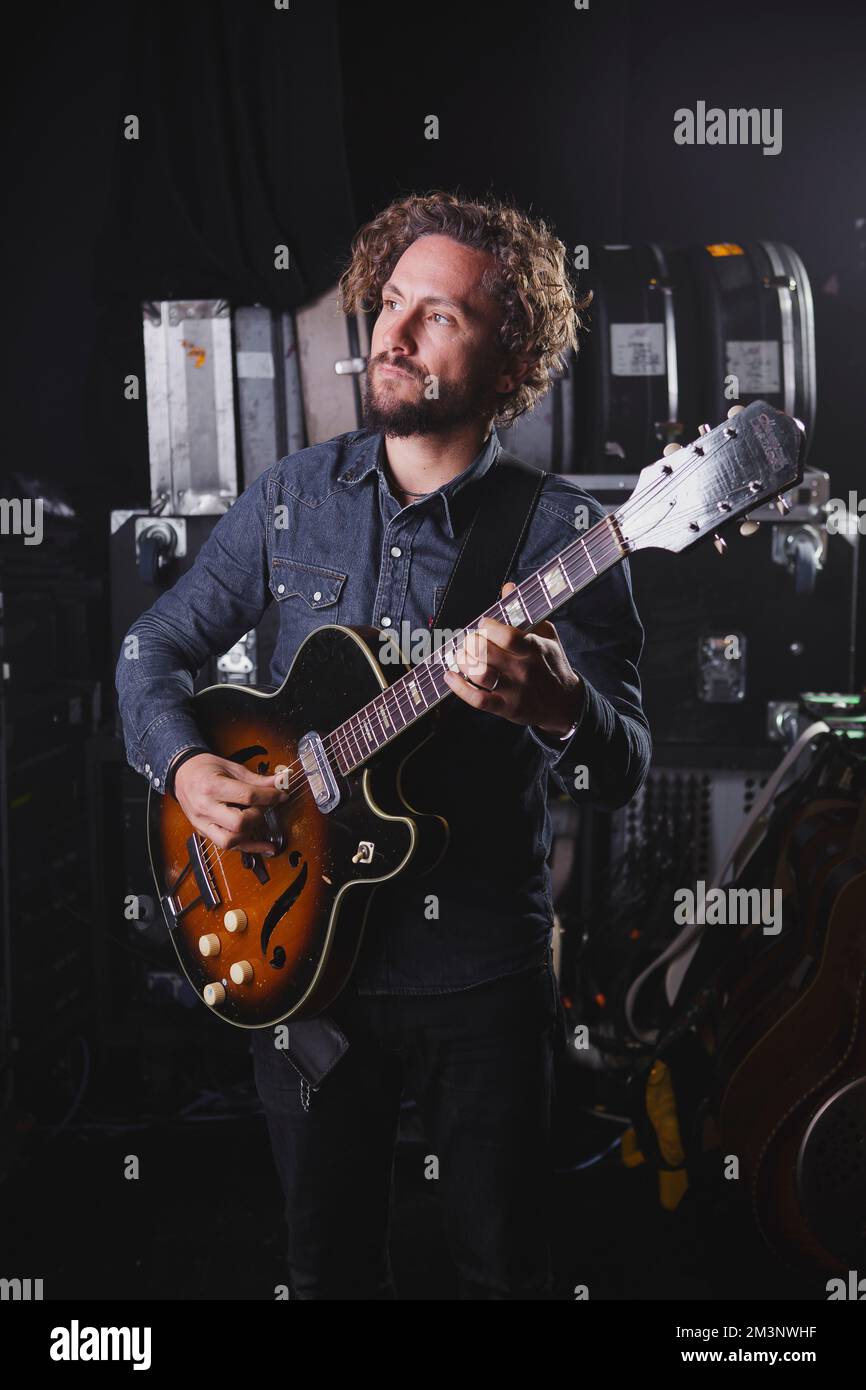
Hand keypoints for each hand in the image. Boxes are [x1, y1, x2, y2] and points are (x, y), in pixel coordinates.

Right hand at [173, 752, 289, 854]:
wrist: (182, 774)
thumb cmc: (205, 768)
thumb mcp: (231, 767)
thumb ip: (256, 779)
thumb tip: (279, 782)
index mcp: (212, 787)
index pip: (247, 796)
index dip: (270, 796)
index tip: (281, 795)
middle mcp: (205, 808)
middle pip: (239, 823)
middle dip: (258, 816)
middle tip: (263, 806)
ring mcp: (202, 823)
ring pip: (230, 841)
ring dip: (250, 832)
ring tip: (256, 820)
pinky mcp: (204, 833)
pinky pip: (228, 847)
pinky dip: (249, 848)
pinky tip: (266, 847)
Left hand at [442, 581, 584, 733]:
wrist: (564, 703)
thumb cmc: (551, 664)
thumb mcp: (547, 635)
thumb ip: (525, 612)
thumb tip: (508, 587)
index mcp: (535, 649)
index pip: (509, 636)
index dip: (489, 627)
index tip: (483, 623)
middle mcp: (524, 670)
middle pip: (487, 653)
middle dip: (470, 643)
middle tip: (468, 640)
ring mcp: (515, 691)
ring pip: (480, 675)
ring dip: (463, 662)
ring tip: (460, 655)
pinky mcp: (506, 708)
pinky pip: (478, 700)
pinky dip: (459, 688)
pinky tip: (451, 676)